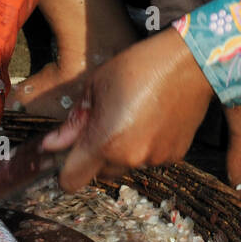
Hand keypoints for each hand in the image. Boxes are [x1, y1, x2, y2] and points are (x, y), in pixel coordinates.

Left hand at [42, 28, 213, 190]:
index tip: (69, 153)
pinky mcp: (175, 156)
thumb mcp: (96, 85)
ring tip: (131, 115)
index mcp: (104, 140)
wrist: (189, 61)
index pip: (72, 180)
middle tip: (105, 121)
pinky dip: (145, 146)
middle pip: (99, 173)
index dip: (65, 170)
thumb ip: (74, 122)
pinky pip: (149, 158)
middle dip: (95, 154)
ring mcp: (155, 159)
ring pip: (124, 166)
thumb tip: (51, 145)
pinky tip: (151, 119)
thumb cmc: (138, 66)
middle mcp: (130, 158)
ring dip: (121, 150)